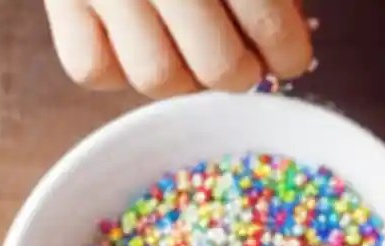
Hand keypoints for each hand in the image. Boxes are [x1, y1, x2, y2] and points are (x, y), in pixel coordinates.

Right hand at [45, 0, 311, 96]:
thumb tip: (292, 28)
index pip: (272, 31)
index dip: (289, 55)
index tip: (287, 54)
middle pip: (219, 68)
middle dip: (239, 71)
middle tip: (239, 56)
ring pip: (157, 78)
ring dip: (182, 77)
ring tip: (188, 51)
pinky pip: (92, 69)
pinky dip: (116, 67)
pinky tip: (134, 39)